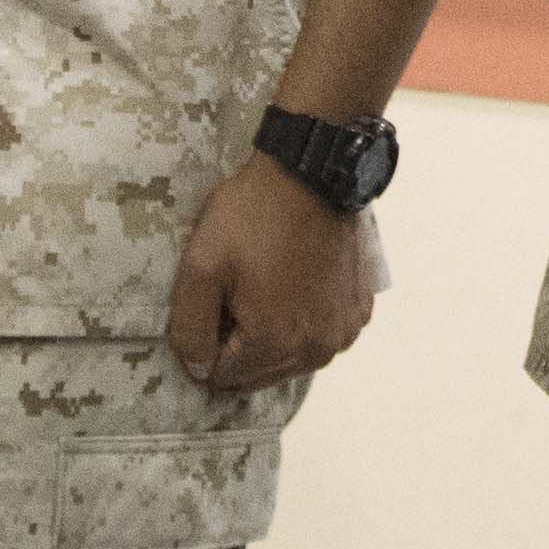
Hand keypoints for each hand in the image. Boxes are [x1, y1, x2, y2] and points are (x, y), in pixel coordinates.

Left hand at [167, 154, 376, 391]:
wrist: (313, 172)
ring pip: (289, 360)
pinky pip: (318, 336)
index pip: (222, 376)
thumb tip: (198, 371)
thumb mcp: (200, 266)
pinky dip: (303, 322)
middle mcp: (315, 350)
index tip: (211, 301)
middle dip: (239, 345)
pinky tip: (294, 283)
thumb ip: (189, 329)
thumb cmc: (253, 215)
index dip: (206, 341)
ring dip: (271, 337)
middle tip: (234, 292)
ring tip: (265, 285)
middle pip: (257, 375)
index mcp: (274, 344)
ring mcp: (342, 332)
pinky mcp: (358, 312)